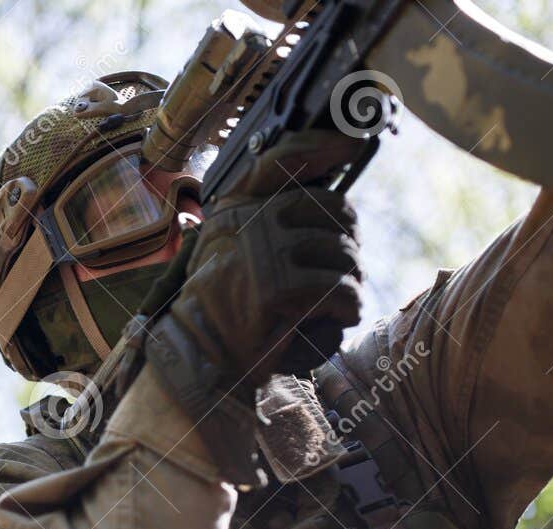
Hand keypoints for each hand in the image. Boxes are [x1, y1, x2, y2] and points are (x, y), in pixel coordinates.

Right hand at [171, 129, 366, 385]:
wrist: (200, 364)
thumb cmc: (227, 312)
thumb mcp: (232, 254)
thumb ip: (266, 221)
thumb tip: (326, 190)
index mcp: (235, 209)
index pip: (281, 159)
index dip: (322, 144)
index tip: (352, 141)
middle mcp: (247, 221)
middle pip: (334, 209)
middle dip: (348, 244)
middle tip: (340, 275)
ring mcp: (259, 252)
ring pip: (344, 253)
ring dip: (351, 282)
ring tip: (336, 305)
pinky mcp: (275, 289)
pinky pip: (340, 288)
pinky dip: (349, 307)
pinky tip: (338, 319)